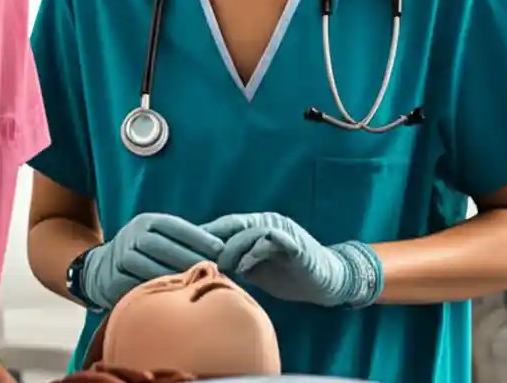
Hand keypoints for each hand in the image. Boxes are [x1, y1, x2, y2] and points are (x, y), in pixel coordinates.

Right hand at [82, 213, 223, 310]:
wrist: (100, 269)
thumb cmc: (145, 253)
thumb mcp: (161, 238)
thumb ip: (190, 238)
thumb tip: (230, 237)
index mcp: (146, 222)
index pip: (175, 226)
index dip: (199, 237)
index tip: (220, 250)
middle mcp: (131, 235)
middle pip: (162, 245)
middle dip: (189, 257)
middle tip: (211, 269)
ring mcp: (119, 257)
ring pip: (149, 266)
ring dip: (173, 276)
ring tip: (195, 284)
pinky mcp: (112, 279)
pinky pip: (135, 286)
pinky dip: (155, 291)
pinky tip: (172, 297)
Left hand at [202, 212, 382, 307]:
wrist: (326, 281)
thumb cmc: (287, 276)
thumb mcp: (254, 271)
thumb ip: (233, 264)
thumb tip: (203, 269)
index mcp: (255, 228)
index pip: (224, 227)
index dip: (202, 235)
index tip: (180, 247)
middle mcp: (267, 224)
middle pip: (232, 224)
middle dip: (212, 239)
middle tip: (196, 257)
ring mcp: (282, 232)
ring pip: (249, 231)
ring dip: (231, 248)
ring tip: (219, 265)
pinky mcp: (295, 245)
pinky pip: (271, 242)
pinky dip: (255, 252)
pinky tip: (244, 267)